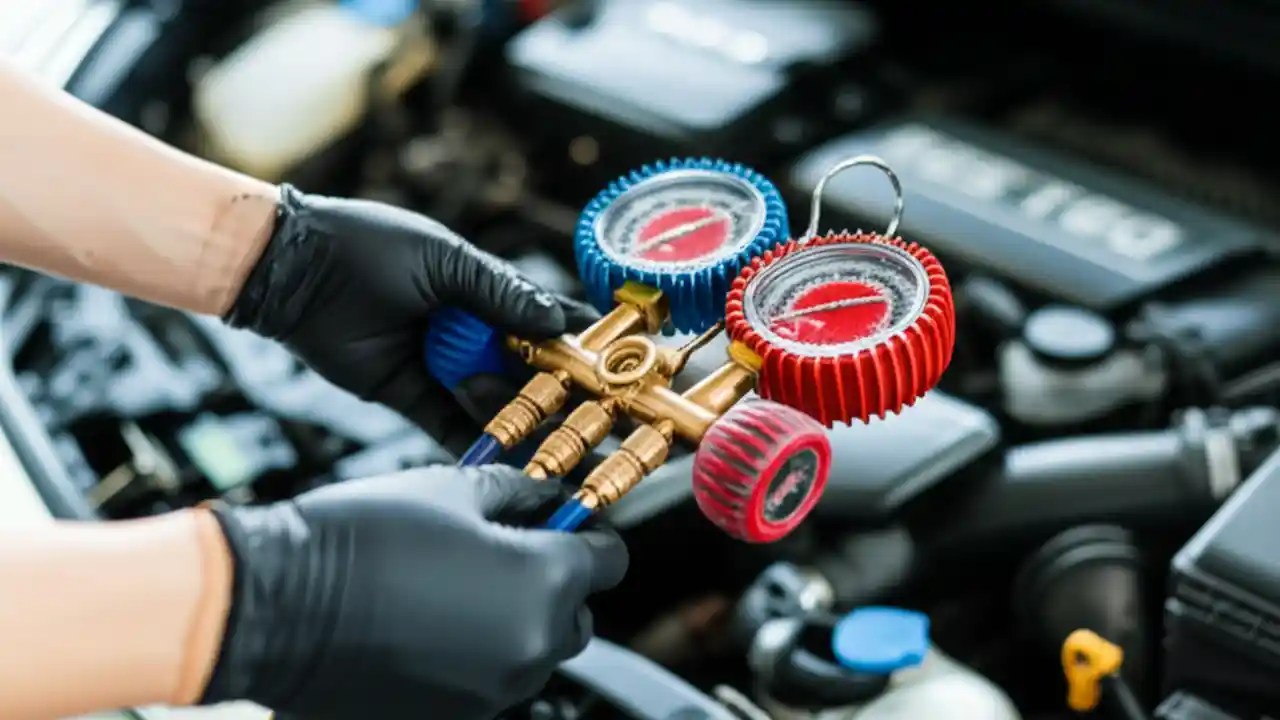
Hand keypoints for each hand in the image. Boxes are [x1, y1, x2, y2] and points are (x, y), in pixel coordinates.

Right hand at [200, 465, 627, 718]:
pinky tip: (428, 626)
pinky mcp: (454, 717)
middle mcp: (531, 647)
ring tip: (456, 589)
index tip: (567, 524)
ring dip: (514, 622)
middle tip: (508, 554)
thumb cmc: (363, 537)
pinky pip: (487, 681)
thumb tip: (546, 498)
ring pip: (532, 652)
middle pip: (576, 615)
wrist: (278, 605)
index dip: (589, 535)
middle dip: (555, 585)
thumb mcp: (452, 488)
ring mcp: (493, 691)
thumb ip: (516, 493)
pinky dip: (474, 657)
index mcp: (544, 582)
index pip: (609, 559)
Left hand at [224, 186, 598, 454]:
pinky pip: (449, 426)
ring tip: (562, 449)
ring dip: (525, 424)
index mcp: (485, 292)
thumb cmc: (369, 246)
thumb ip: (499, 291)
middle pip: (528, 373)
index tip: (620, 367)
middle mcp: (469, 333)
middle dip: (563, 398)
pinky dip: (477, 444)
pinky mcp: (409, 395)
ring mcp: (441, 366)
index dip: (581, 345)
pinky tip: (510, 463)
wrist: (294, 270)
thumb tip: (558, 318)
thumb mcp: (444, 260)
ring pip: (494, 403)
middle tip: (603, 425)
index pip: (545, 321)